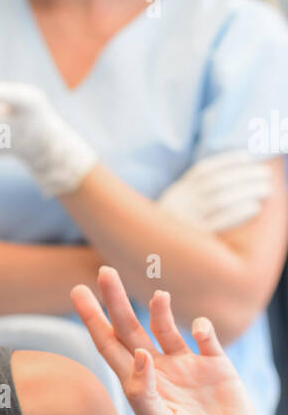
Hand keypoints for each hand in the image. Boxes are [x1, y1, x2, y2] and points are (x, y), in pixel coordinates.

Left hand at [70, 266, 269, 414]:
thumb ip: (143, 391)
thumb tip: (138, 353)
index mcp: (140, 386)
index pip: (109, 345)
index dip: (93, 319)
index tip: (78, 291)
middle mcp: (160, 372)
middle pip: (131, 328)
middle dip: (116, 301)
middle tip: (103, 272)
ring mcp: (188, 368)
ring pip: (166, 328)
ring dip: (160, 309)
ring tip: (158, 295)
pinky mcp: (218, 367)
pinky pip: (206, 337)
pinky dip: (202, 327)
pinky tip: (200, 329)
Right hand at [157, 150, 272, 230]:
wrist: (147, 257)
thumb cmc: (170, 231)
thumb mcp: (174, 206)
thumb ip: (192, 192)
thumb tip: (228, 177)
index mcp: (177, 192)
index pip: (202, 170)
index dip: (226, 161)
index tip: (247, 156)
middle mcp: (180, 202)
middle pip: (216, 182)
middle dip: (244, 175)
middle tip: (266, 174)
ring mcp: (187, 220)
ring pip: (220, 199)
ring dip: (246, 191)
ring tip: (267, 189)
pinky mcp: (195, 238)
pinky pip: (220, 222)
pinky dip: (238, 213)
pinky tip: (255, 207)